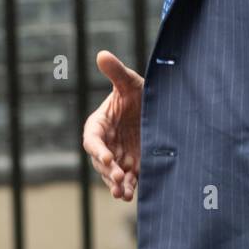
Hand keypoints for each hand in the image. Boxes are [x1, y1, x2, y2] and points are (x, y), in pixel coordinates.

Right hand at [83, 51, 144, 201]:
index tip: (107, 156)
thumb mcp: (129, 82)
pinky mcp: (132, 167)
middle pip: (101, 162)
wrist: (156, 110)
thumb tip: (102, 54)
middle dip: (108, 171)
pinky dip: (127, 187)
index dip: (98, 149)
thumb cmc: (137, 93)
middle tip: (118, 176)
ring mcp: (118, 158)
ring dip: (115, 184)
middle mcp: (105, 145)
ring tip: (122, 193)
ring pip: (111, 175)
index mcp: (98, 126)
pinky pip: (127, 180)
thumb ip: (115, 72)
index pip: (93, 140)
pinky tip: (129, 194)